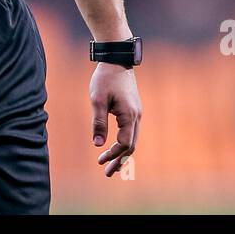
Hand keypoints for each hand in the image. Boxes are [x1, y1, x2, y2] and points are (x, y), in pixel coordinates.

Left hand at [89, 62, 141, 176]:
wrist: (117, 60)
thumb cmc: (105, 78)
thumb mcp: (97, 100)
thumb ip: (98, 122)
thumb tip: (98, 144)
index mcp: (129, 115)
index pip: (124, 143)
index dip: (113, 154)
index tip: (100, 160)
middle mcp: (137, 116)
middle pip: (131, 145)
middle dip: (120, 160)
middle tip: (108, 173)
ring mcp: (137, 113)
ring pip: (133, 139)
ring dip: (123, 153)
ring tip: (112, 166)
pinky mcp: (133, 109)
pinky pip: (132, 132)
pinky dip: (125, 143)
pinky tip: (116, 147)